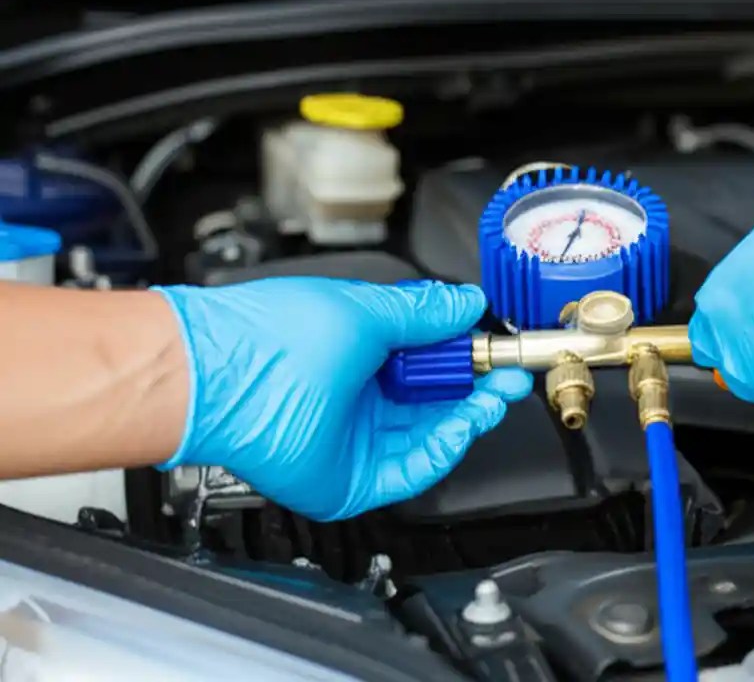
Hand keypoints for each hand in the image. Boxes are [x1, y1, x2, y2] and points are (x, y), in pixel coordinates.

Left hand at [154, 278, 531, 520]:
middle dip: (476, 389)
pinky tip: (460, 426)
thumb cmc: (269, 337)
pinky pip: (410, 471)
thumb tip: (465, 301)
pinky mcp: (349, 480)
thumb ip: (423, 312)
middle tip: (506, 377)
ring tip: (491, 397)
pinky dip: (443, 450)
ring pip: (429, 437)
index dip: (466, 356)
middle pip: (434, 403)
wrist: (219, 379)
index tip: (496, 348)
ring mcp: (352, 440)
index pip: (426, 361)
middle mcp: (356, 398)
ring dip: (467, 418)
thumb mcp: (363, 309)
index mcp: (357, 353)